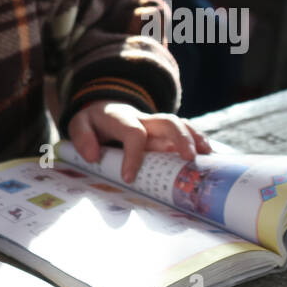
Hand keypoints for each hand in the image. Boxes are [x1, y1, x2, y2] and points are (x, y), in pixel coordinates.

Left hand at [67, 101, 211, 183]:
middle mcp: (143, 119)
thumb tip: (93, 156)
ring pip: (180, 125)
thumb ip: (82, 138)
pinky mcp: (163, 133)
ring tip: (206, 156)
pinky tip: (208, 155)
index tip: (129, 177)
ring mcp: (155, 125)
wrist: (103, 109)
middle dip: (180, 138)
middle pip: (167, 122)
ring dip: (195, 138)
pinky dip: (197, 141)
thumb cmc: (92, 121)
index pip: (133, 133)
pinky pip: (184, 132)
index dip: (134, 154)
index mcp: (121, 118)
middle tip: (188, 159)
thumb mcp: (78, 125)